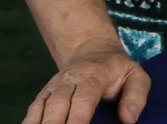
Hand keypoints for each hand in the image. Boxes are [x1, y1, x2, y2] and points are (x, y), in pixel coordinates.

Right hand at [22, 45, 149, 123]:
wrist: (92, 50)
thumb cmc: (117, 70)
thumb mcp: (136, 75)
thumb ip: (136, 96)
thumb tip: (128, 120)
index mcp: (93, 75)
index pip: (84, 99)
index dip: (78, 118)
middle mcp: (69, 80)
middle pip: (57, 105)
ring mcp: (53, 87)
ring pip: (41, 107)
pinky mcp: (44, 94)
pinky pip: (33, 110)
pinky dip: (30, 122)